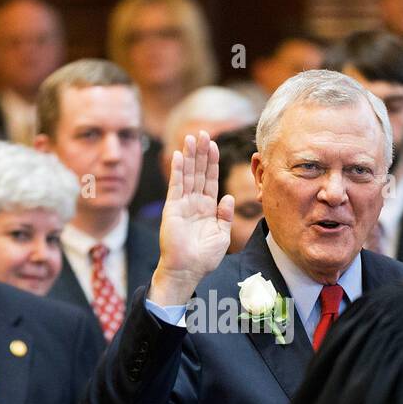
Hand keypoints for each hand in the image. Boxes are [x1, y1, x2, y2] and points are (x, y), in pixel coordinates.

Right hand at [149, 131, 234, 306]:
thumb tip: (229, 197)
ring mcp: (183, 204)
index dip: (212, 162)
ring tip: (191, 137)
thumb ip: (225, 215)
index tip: (214, 144)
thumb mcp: (222, 235)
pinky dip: (178, 170)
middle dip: (201, 153)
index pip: (211, 179)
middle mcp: (195, 203)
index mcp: (208, 208)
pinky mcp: (173, 209)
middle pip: (199, 172)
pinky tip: (180, 155)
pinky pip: (176, 186)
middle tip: (203, 132)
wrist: (188, 270)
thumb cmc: (204, 257)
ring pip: (188, 175)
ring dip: (190, 156)